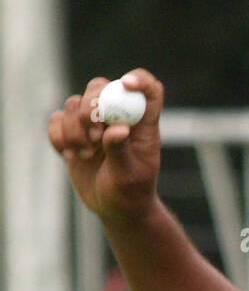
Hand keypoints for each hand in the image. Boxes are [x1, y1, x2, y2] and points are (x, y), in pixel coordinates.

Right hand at [48, 69, 163, 221]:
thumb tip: (119, 128)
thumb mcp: (129, 177)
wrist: (115, 210)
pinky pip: (57, 120)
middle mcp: (117, 116)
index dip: (139, 80)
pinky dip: (58, 136)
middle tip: (95, 138)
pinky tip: (69, 156)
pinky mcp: (73, 132)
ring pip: (74, 104)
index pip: (149, 90)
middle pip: (99, 87)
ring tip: (86, 156)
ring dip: (74, 130)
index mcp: (142, 125)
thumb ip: (121, 151)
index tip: (126, 84)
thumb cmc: (131, 195)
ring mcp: (94, 123)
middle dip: (90, 108)